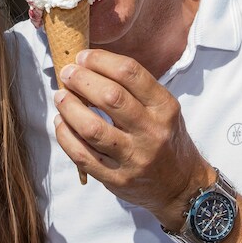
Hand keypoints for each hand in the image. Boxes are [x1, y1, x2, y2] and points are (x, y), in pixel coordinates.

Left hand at [53, 49, 212, 224]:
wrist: (180, 186)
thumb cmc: (166, 139)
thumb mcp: (163, 109)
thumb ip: (134, 89)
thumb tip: (89, 66)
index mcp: (164, 108)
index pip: (130, 74)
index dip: (100, 60)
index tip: (83, 57)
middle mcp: (151, 132)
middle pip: (110, 97)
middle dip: (81, 80)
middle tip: (68, 73)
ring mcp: (134, 158)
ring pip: (92, 128)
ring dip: (69, 107)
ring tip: (61, 96)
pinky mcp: (117, 179)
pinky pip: (82, 156)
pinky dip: (65, 136)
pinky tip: (61, 123)